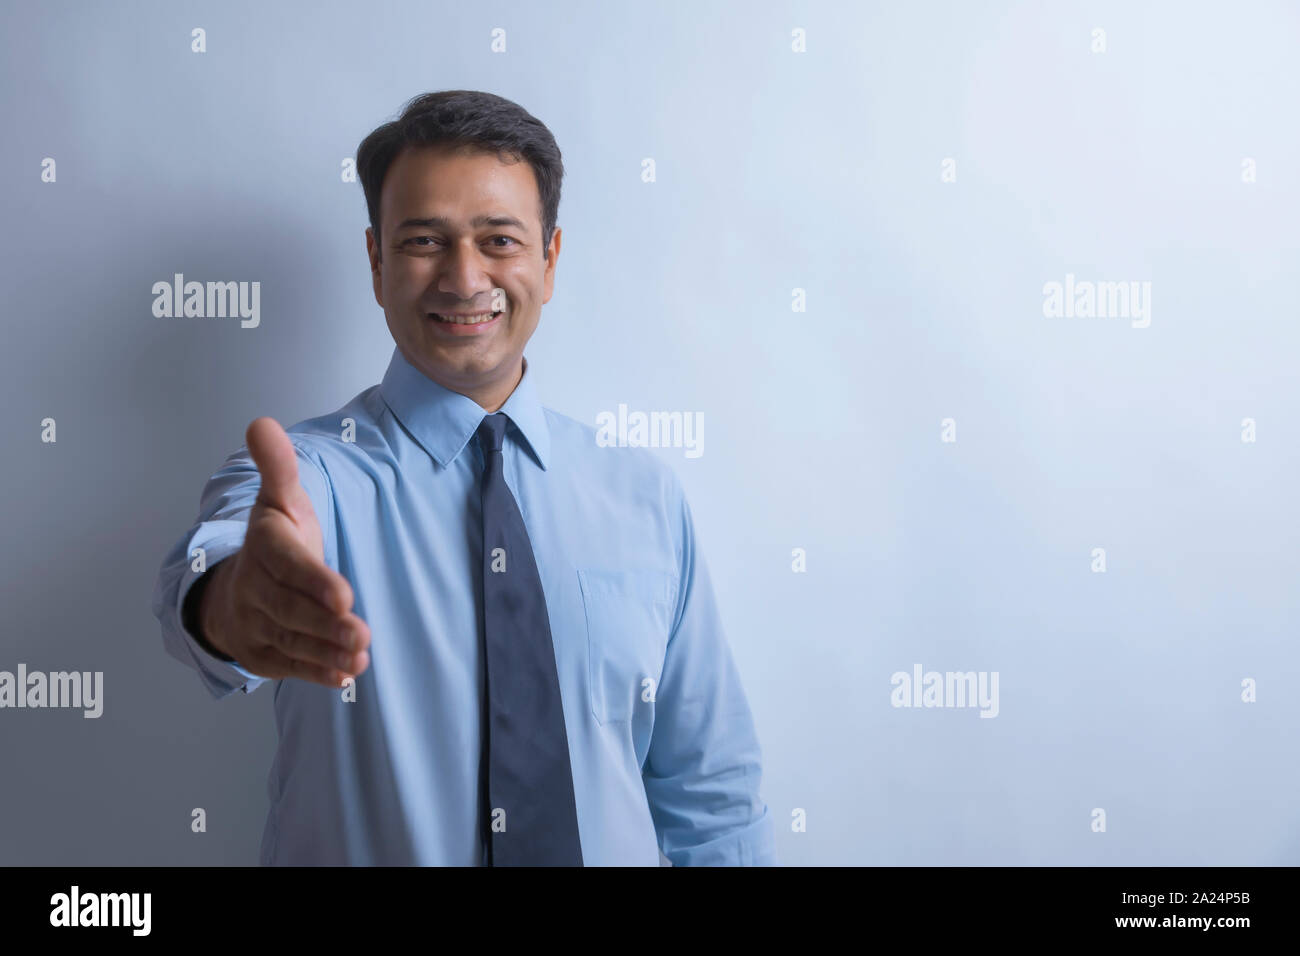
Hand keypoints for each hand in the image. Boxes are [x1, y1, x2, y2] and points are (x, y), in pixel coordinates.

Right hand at [200, 417, 370, 686]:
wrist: (233, 588)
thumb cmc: (274, 541)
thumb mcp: (279, 500)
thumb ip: (279, 467)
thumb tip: (262, 423)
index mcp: (264, 548)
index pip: (288, 566)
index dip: (314, 582)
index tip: (345, 595)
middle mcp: (255, 588)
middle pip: (291, 609)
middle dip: (326, 624)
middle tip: (363, 633)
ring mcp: (256, 623)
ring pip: (293, 640)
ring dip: (327, 651)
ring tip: (361, 657)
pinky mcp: (263, 653)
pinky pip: (289, 665)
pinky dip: (316, 672)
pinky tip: (345, 676)